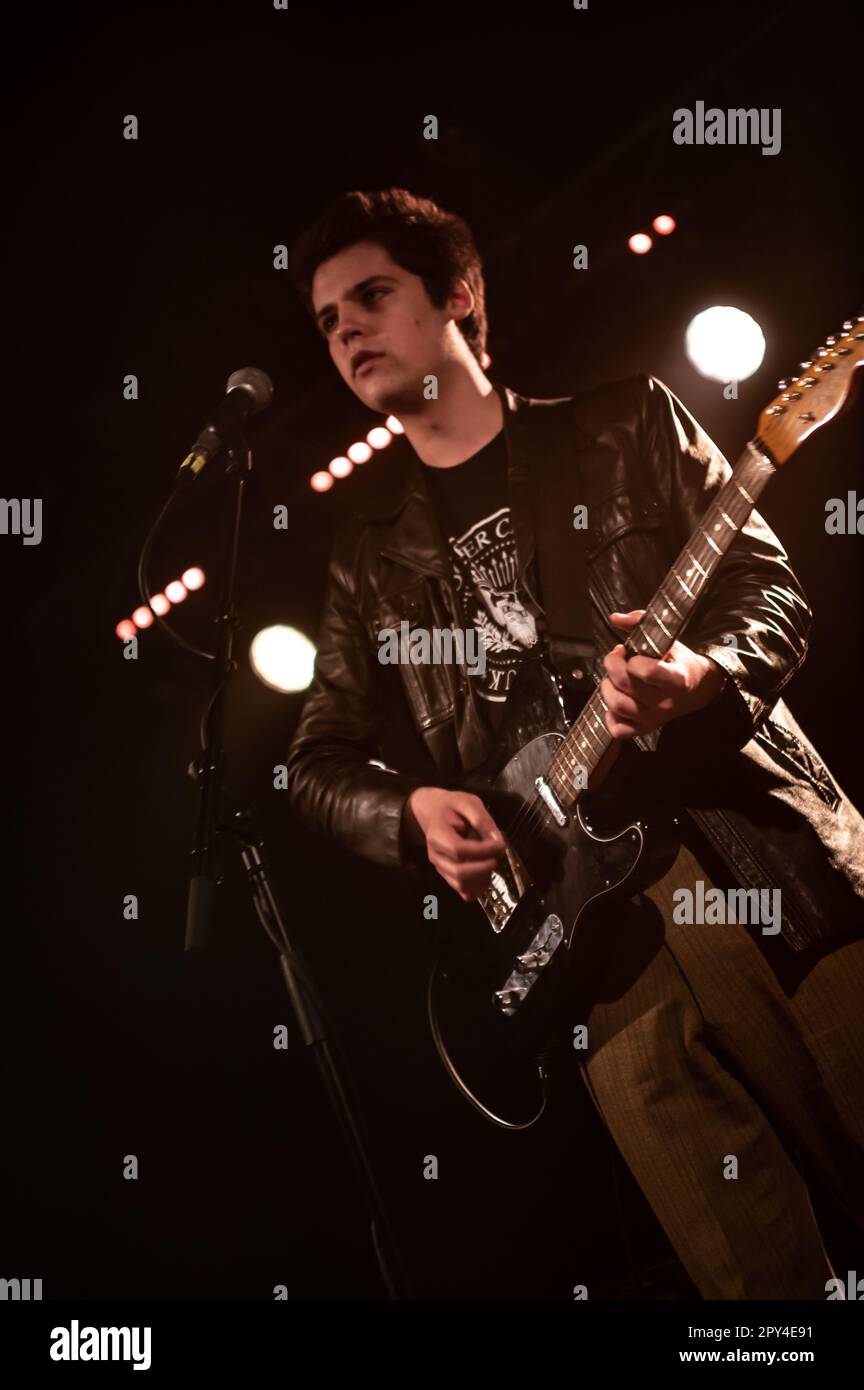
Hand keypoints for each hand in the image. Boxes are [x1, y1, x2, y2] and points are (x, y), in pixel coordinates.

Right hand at [403, 787, 503, 900]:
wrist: (434, 813)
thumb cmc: (452, 806)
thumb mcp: (468, 802)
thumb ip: (482, 819)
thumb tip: (496, 840)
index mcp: (437, 834)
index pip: (458, 850)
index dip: (482, 850)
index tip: (500, 844)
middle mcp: (435, 855)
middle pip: (459, 872)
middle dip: (484, 867)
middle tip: (497, 855)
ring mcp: (440, 867)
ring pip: (461, 885)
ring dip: (482, 877)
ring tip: (491, 860)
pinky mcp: (447, 875)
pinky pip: (463, 891)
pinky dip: (478, 887)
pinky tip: (486, 873)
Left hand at [601, 609, 725, 739]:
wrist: (698, 689)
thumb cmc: (679, 662)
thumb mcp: (668, 639)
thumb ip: (642, 623)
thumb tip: (615, 618)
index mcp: (677, 679)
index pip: (648, 671)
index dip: (631, 660)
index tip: (629, 651)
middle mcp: (666, 702)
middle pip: (625, 685)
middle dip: (611, 665)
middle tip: (615, 658)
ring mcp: (654, 718)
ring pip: (617, 705)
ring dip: (607, 687)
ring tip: (613, 678)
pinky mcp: (644, 729)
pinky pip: (618, 729)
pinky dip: (610, 715)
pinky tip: (617, 699)